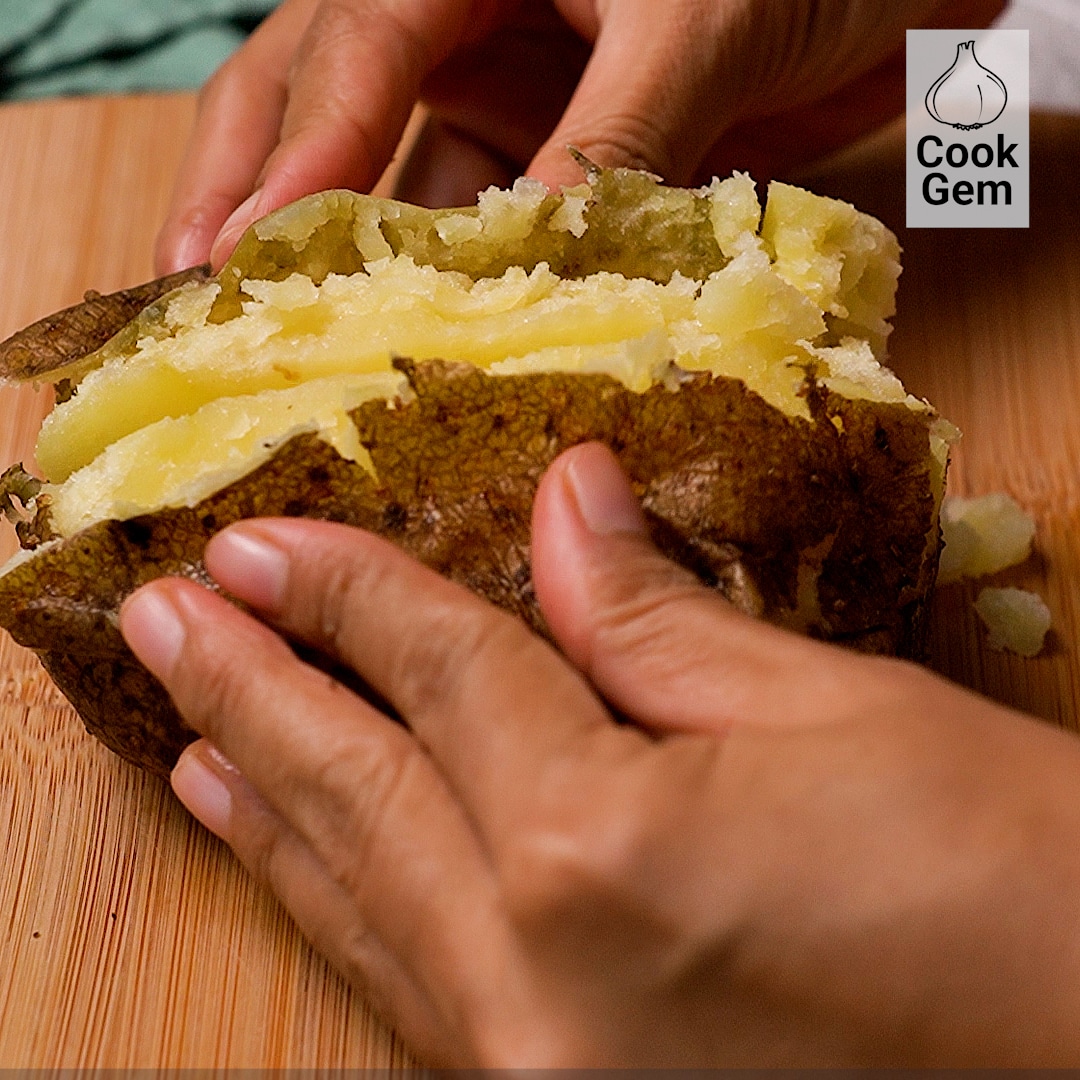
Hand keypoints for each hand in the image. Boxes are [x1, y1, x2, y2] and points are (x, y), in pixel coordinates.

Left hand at [121, 443, 1079, 1066]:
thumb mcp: (821, 710)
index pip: (438, 676)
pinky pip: (405, 987)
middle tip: (167, 615)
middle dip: (253, 686)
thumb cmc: (995, 867)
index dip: (348, 592)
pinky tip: (287, 853)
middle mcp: (537, 981)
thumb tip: (560, 504)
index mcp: (600, 854)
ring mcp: (535, 1069)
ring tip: (192, 729)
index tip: (265, 540)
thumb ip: (646, 614)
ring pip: (356, 903)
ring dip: (268, 802)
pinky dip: (335, 906)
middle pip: (356, 790)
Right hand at [155, 0, 1004, 274]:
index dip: (293, 161)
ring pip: (399, 171)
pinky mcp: (551, 141)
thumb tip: (521, 261)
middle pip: (319, 101)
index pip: (349, 48)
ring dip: (362, 259)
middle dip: (260, 199)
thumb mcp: (695, 21)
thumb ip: (607, 137)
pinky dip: (462, 278)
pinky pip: (485, 216)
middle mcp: (456, 9)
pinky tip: (434, 337)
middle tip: (205, 301)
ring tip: (301, 342)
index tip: (242, 263)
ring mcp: (502, 80)